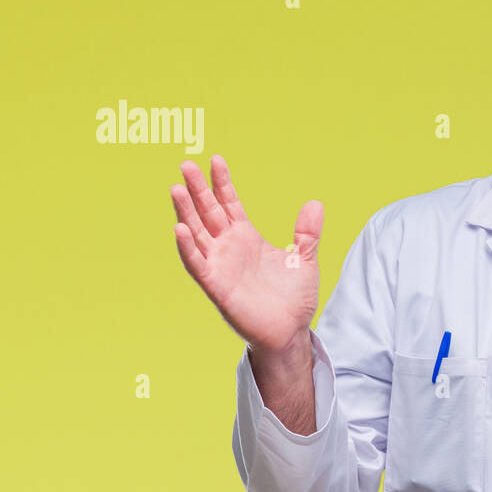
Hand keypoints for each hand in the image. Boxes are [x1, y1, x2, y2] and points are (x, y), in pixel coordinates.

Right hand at [170, 154, 323, 354]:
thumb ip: (307, 232)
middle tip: (186, 164)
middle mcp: (229, 249)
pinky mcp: (216, 287)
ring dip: (186, 212)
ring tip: (175, 188)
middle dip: (198, 189)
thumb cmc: (293, 299)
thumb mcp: (304, 259)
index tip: (215, 159)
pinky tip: (180, 229)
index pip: (230, 204)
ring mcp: (220, 266)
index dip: (222, 183)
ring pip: (197, 234)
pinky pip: (197, 265)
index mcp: (247, 238)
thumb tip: (315, 203)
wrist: (290, 332)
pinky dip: (188, 248)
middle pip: (208, 212)